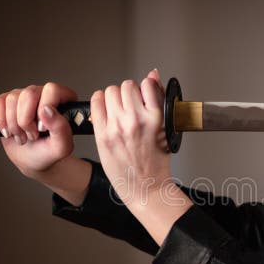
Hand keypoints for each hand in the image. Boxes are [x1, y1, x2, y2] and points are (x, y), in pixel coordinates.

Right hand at [0, 82, 76, 179]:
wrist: (32, 161)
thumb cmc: (49, 152)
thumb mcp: (61, 147)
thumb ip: (61, 128)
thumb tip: (46, 109)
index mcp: (63, 100)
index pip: (52, 90)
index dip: (44, 109)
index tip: (42, 128)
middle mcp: (44, 94)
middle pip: (29, 93)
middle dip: (26, 120)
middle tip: (32, 136)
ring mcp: (24, 96)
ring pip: (12, 98)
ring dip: (14, 125)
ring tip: (23, 137)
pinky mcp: (7, 102)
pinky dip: (1, 121)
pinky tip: (10, 132)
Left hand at [90, 69, 170, 207]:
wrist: (146, 188)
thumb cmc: (157, 162)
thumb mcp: (166, 129)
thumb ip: (159, 101)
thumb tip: (153, 76)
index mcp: (156, 118)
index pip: (148, 84)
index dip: (145, 88)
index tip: (144, 95)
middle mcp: (136, 120)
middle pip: (127, 86)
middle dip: (129, 93)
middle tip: (130, 105)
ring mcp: (118, 127)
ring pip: (111, 91)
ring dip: (114, 97)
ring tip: (118, 110)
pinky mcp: (103, 135)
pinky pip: (97, 102)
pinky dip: (100, 102)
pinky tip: (106, 111)